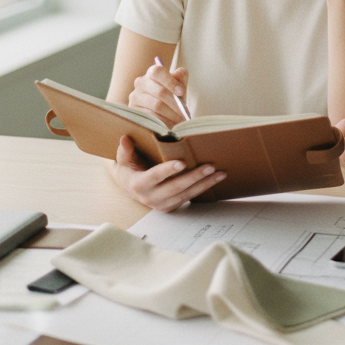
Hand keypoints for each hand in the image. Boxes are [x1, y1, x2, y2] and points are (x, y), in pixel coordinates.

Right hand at [109, 136, 225, 210]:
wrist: (129, 185)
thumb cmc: (129, 166)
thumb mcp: (123, 158)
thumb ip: (125, 149)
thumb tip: (124, 138)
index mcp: (138, 184)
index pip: (154, 176)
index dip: (168, 170)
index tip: (183, 162)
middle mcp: (150, 197)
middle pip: (175, 187)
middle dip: (194, 177)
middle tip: (210, 166)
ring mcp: (161, 204)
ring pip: (185, 195)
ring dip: (204, 185)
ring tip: (220, 174)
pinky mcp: (170, 206)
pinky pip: (188, 198)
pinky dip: (203, 189)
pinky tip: (215, 180)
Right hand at [129, 61, 189, 126]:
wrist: (165, 114)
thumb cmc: (173, 97)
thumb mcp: (180, 87)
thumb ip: (181, 78)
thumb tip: (179, 72)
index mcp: (152, 73)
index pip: (158, 72)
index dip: (171, 82)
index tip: (181, 92)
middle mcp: (141, 82)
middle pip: (159, 91)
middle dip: (175, 103)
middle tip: (184, 112)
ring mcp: (135, 96)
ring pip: (156, 105)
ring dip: (171, 113)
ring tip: (180, 120)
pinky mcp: (133, 110)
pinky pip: (150, 116)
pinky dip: (163, 120)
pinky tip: (170, 124)